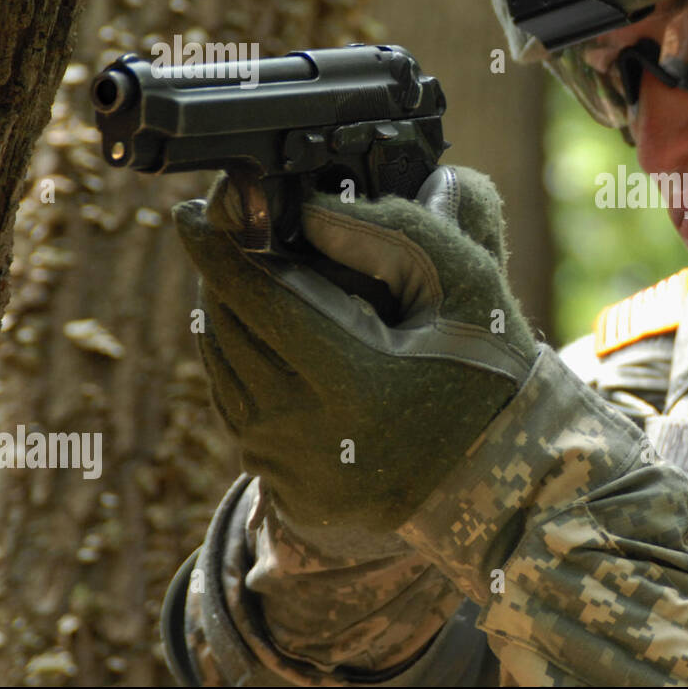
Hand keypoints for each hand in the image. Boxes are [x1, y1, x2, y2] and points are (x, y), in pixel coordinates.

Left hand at [173, 166, 538, 534]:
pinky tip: (267, 330)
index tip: (193, 209)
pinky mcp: (277, 480)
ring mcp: (283, 463)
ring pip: (221, 363)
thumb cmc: (486, 366)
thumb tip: (309, 208)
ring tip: (253, 275)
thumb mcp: (464, 284)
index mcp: (352, 381)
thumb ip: (396, 234)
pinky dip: (239, 356)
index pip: (256, 297)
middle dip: (223, 270)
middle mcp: (303, 430)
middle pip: (226, 325)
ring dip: (228, 311)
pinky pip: (234, 401)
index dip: (218, 247)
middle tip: (232, 231)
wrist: (493, 471)